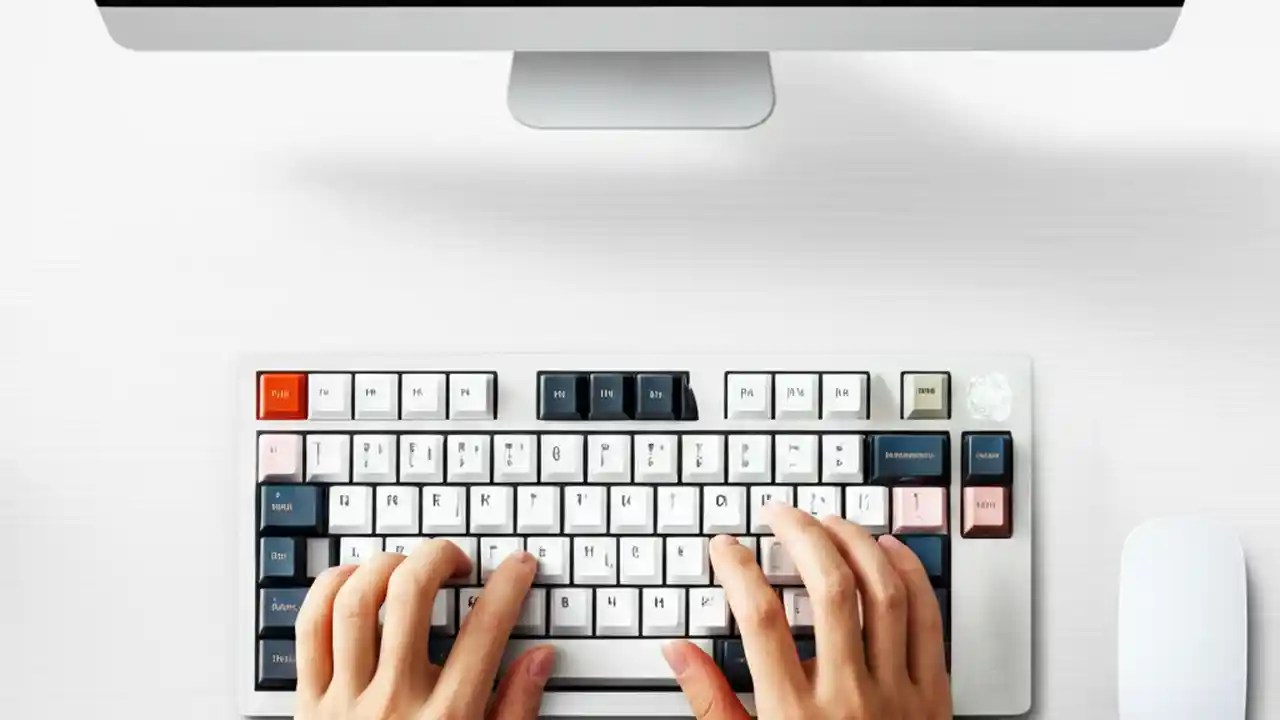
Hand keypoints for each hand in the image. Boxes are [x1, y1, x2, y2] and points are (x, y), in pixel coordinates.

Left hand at [294, 542, 553, 719]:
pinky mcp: (308, 703)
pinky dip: (330, 590)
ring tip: (407, 567)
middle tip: (457, 559)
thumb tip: (539, 659)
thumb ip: (515, 709)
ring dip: (386, 566)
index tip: (517, 566)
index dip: (509, 585)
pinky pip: (311, 629)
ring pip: (358, 602)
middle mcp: (395, 702)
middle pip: (413, 596)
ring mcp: (346, 700)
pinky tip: (354, 582)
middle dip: (440, 557)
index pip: (486, 630)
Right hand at [662, 503, 951, 719]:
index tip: (725, 546)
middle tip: (779, 513)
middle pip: (828, 589)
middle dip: (801, 534)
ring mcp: (896, 694)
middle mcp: (848, 698)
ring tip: (828, 519)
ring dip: (855, 543)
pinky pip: (929, 620)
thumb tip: (678, 652)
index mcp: (794, 716)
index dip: (737, 568)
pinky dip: (911, 575)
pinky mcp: (934, 698)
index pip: (759, 619)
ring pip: (883, 593)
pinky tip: (888, 551)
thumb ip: (712, 703)